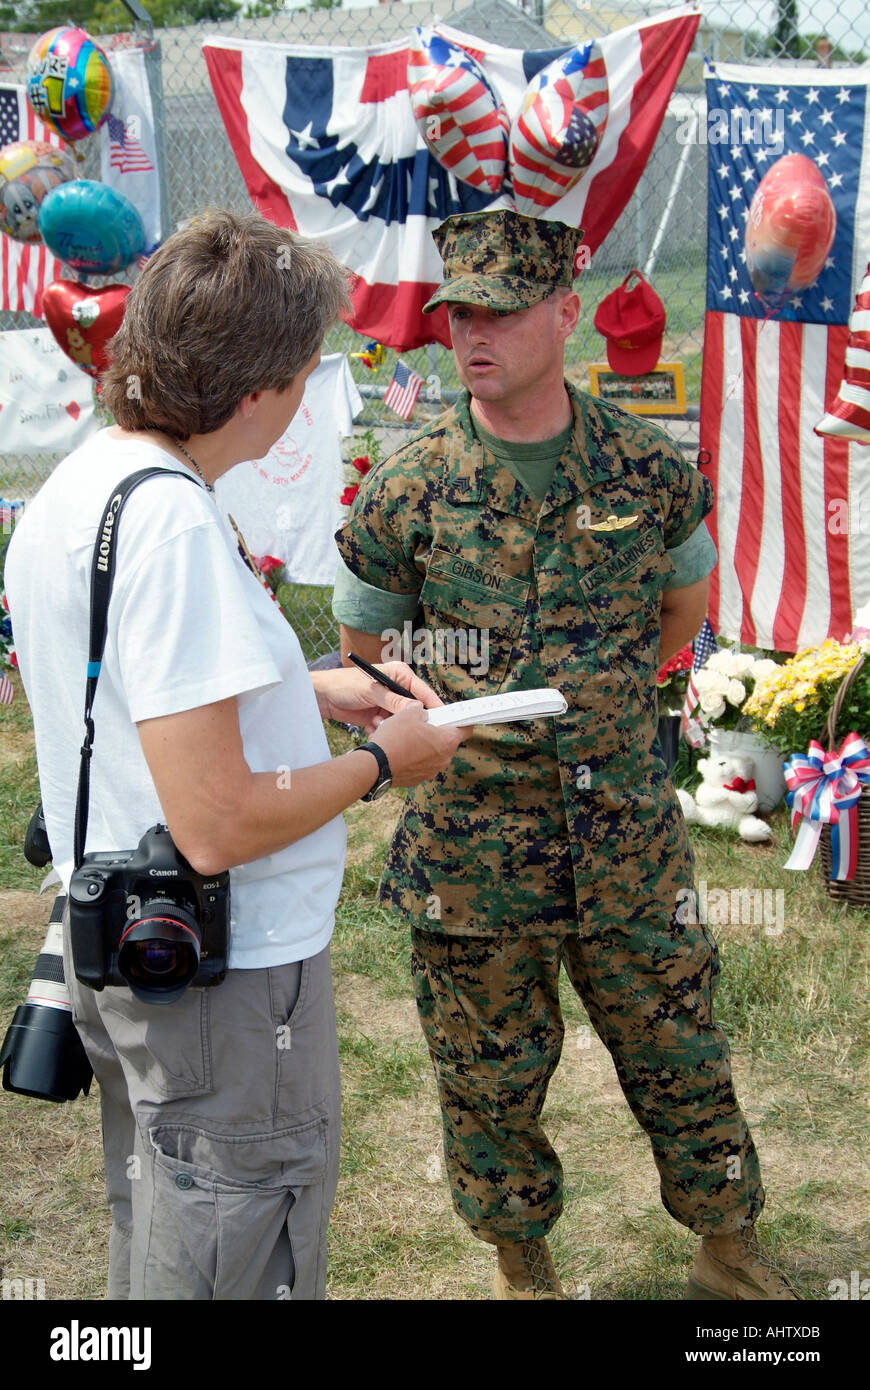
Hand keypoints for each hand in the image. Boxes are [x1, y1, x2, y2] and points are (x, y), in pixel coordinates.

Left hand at [311, 660, 442, 731]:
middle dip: (406, 720)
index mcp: (400, 675)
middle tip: (400, 726)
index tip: (442, 719)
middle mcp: (397, 688)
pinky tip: (369, 726)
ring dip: (390, 725)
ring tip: (375, 722)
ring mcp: (389, 703)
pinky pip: (389, 728)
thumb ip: (394, 701)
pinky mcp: (380, 716)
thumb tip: (415, 710)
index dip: (433, 705)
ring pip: (401, 721)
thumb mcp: (372, 691)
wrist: (322, 697)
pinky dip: (381, 730)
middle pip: (414, 709)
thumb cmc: (345, 685)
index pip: (423, 691)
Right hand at [367, 700, 472, 787]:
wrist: (376, 766)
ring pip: (432, 754)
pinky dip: (414, 758)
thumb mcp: (408, 714)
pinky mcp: (418, 779)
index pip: (466, 729)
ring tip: (407, 738)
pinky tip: (401, 751)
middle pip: (447, 741)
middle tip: (422, 724)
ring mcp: (431, 771)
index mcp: (447, 741)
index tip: (456, 717)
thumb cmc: (395, 739)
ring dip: (424, 745)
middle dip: (436, 732)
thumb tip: (420, 711)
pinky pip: (420, 764)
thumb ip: (419, 709)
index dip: (462, 721)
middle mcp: (443, 759)